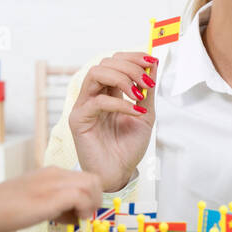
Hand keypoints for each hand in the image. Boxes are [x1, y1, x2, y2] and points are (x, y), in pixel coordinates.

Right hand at [0, 167, 103, 231]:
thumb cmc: (4, 210)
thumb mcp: (35, 200)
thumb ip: (55, 203)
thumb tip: (74, 215)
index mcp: (50, 172)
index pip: (84, 178)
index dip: (87, 196)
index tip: (75, 213)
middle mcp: (55, 173)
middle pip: (94, 179)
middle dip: (93, 200)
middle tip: (79, 217)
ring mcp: (53, 182)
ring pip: (93, 185)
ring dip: (89, 206)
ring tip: (73, 220)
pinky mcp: (52, 196)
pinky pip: (83, 197)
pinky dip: (83, 211)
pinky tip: (69, 222)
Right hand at [68, 51, 157, 191]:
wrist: (119, 173)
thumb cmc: (128, 147)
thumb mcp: (145, 114)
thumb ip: (147, 90)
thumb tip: (153, 63)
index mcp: (107, 92)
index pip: (114, 62)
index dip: (132, 57)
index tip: (151, 61)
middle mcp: (93, 95)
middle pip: (105, 63)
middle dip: (130, 67)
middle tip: (147, 82)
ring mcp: (83, 106)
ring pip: (95, 74)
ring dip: (121, 78)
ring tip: (139, 94)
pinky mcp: (78, 120)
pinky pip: (97, 101)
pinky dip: (120, 103)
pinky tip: (136, 111)